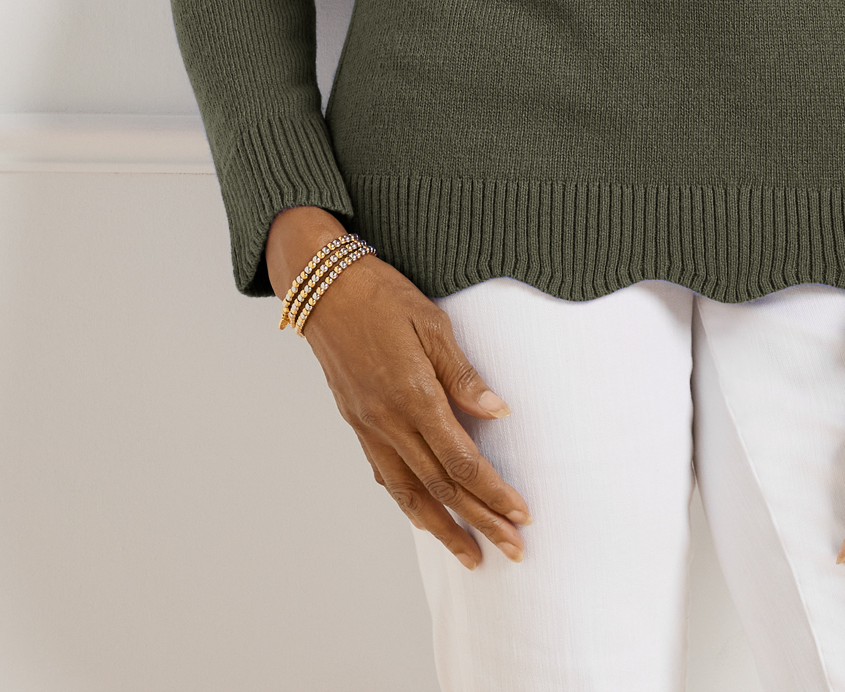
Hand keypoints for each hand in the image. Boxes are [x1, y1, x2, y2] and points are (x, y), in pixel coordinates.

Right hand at [264, 206, 530, 568]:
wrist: (324, 289)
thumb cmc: (383, 297)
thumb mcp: (432, 324)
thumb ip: (463, 374)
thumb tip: (498, 411)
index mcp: (413, 396)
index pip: (461, 459)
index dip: (492, 491)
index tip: (520, 513)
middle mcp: (389, 421)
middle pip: (440, 486)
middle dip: (479, 521)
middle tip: (512, 550)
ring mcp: (369, 427)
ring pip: (409, 492)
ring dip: (443, 528)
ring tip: (471, 555)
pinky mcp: (357, 424)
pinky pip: (386, 475)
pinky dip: (409, 503)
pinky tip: (426, 517)